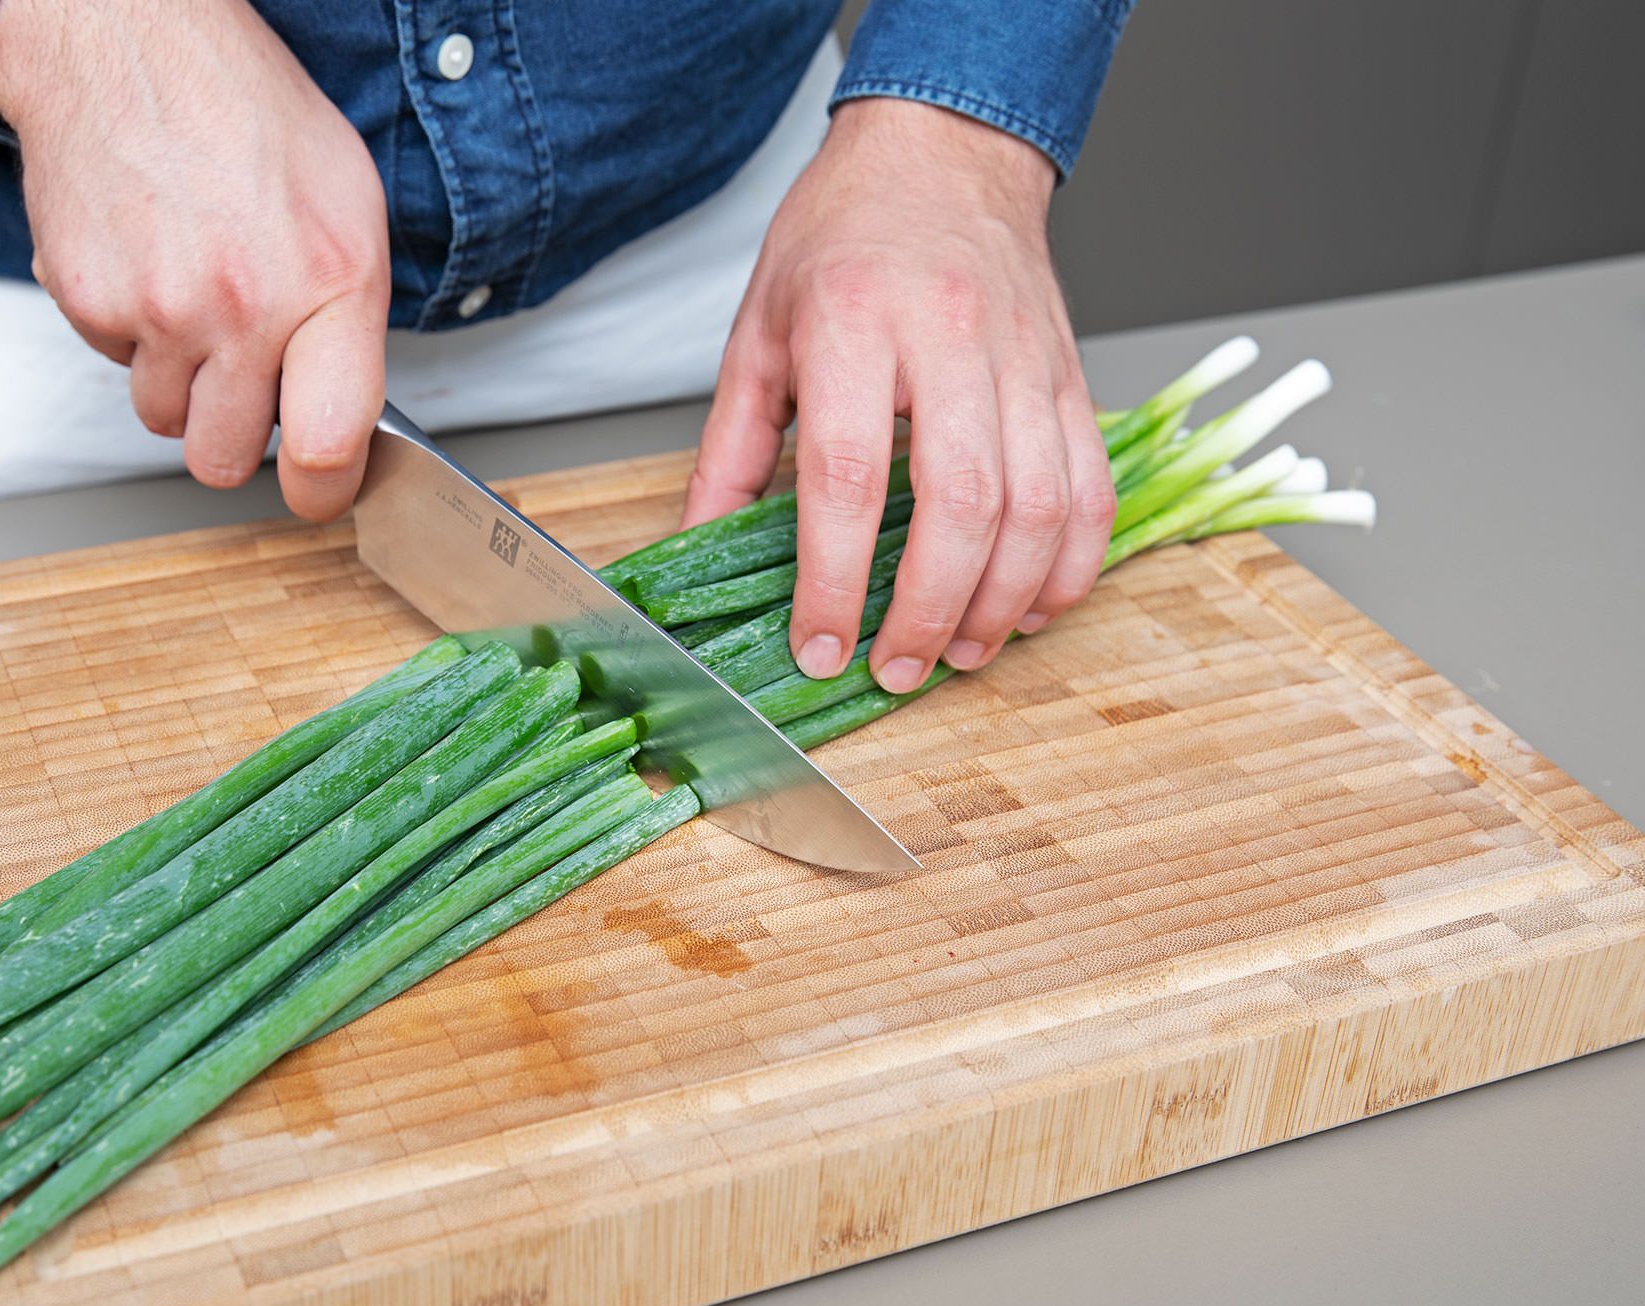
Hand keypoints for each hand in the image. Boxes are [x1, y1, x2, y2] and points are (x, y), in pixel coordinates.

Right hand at [0, 0, 389, 518]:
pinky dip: (128, 331)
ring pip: (164, 420)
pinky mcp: (87, 300)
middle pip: (226, 459)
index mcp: (331, 284)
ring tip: (193, 298)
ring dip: (179, 381)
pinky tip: (148, 262)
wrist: (129, 40)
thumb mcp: (349, 209)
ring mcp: (160, 308)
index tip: (320, 489)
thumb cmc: (246, 117)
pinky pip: (113, 364)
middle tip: (242, 377)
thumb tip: (345, 419)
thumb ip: (350, 322)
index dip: (326, 490)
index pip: (333, 445)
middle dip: (233, 433)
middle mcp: (246, 306)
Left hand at [682, 99, 1115, 687]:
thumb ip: (729, 452)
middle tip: (894, 670)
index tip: (819, 647)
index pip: (848, 476)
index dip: (833, 579)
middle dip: (927, 610)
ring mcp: (1024, 358)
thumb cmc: (843, 239)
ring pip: (1039, 506)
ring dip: (1002, 603)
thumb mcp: (758, 333)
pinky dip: (1069, 566)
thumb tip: (698, 550)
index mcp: (853, 322)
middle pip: (961, 504)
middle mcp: (950, 337)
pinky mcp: (1071, 377)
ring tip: (956, 653)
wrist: (940, 152)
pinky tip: (1030, 608)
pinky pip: (1091, 488)